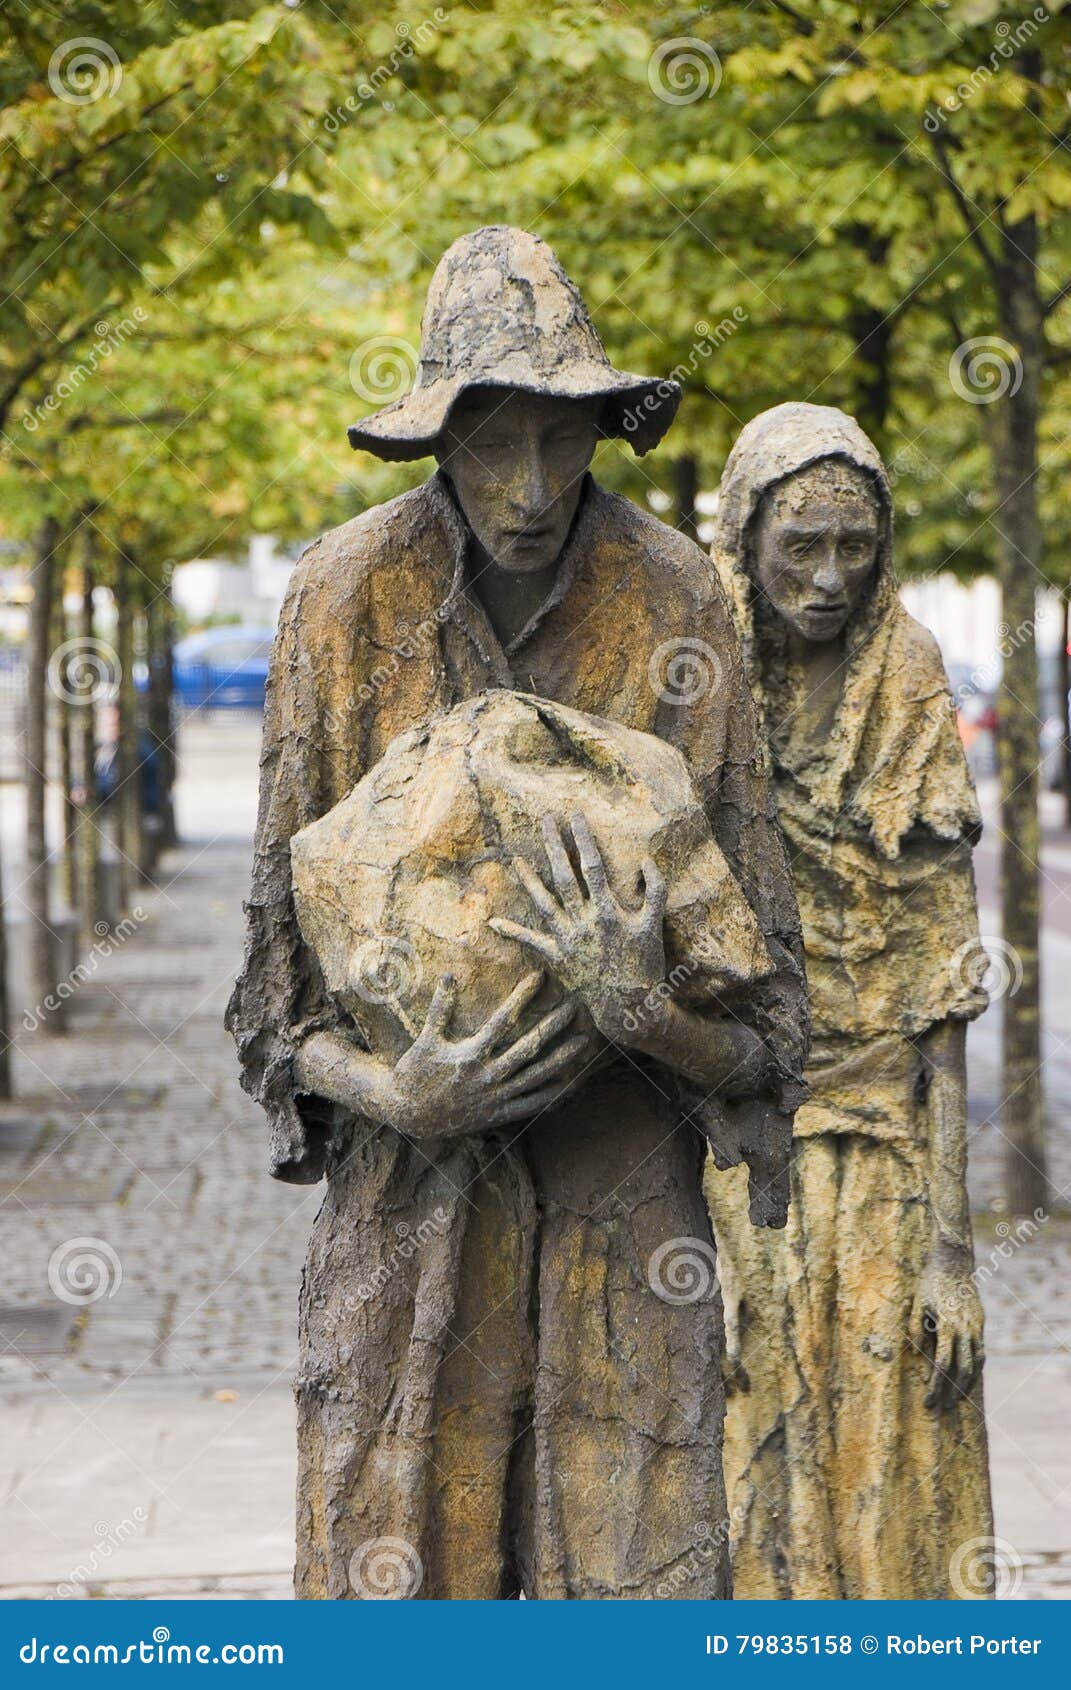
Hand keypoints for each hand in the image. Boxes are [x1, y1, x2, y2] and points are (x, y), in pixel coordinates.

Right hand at [378, 969, 594, 1137]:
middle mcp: (487, 1076)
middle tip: (575, 1007)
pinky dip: (550, 1095)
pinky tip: (569, 1083)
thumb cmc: (414, 1073)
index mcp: (470, 1055)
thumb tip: (449, 975)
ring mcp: (494, 1097)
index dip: (522, 997)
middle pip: (529, 1047)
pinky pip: (529, 1105)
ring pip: (536, 1077)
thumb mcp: (425, 1039)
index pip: (503, 1020)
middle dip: (554, 1025)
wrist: (406, 1114)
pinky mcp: (496, 1114)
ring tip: (583, 1043)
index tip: (540, 977)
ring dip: (561, 1059)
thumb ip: (440, 1007)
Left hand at [489, 813, 667, 1046]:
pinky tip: (493, 921)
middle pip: (564, 875)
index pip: (592, 865)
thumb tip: (646, 860)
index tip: (575, 816)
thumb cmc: (645, 964)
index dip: (583, 838)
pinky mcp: (555, 958)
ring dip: (529, 880)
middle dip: (554, 845)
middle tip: (545, 820)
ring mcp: (566, 939)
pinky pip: (530, 942)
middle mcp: (583, 921)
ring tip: (516, 860)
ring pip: (543, 903)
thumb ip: (655, 891)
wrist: (628, 1004)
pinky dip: (512, 932)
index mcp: (607, 910)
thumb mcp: (655, 925)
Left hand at [911, 1241, 983, 1409]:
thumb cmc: (930, 1282)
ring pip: (976, 1362)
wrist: (953, 1262)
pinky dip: (975, 1366)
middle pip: (962, 1369)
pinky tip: (967, 1376)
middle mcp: (965, 1329)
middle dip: (952, 1391)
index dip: (936, 1385)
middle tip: (942, 1407)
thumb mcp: (916, 1303)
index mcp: (947, 1325)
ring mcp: (976, 1326)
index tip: (929, 1400)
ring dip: (967, 1383)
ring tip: (958, 1398)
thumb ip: (916, 1330)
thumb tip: (916, 1356)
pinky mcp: (980, 1322)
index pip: (943, 1364)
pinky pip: (980, 1350)